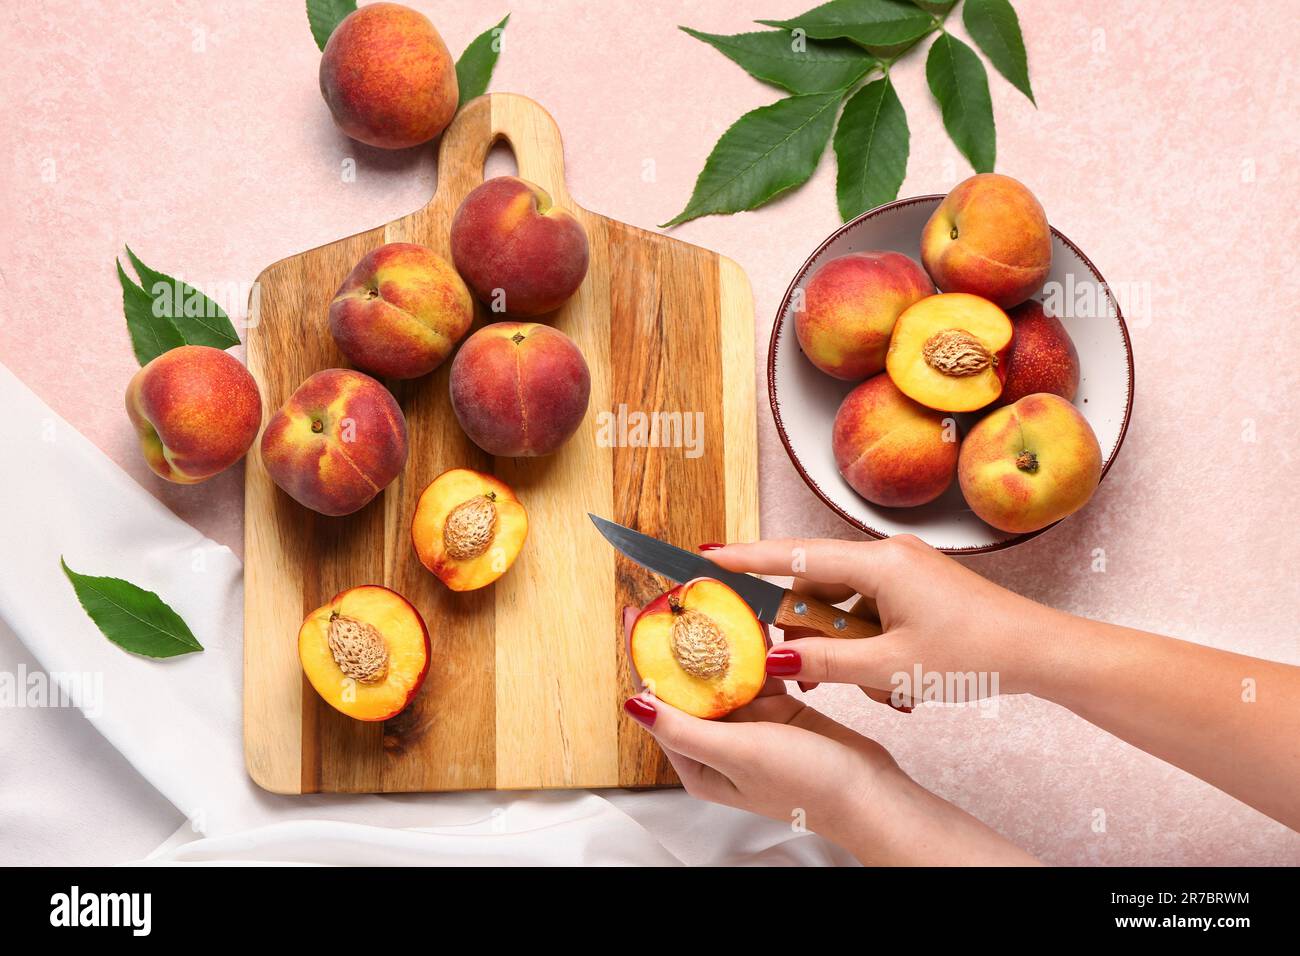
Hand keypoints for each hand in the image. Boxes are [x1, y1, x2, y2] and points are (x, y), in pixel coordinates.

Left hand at [621, 609, 1034, 864]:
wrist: (868, 794)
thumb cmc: (806, 786)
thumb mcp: (737, 754)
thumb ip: (683, 729)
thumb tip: (634, 704)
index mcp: (696, 762)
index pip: (658, 699)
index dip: (644, 655)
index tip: (637, 614)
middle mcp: (717, 743)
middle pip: (686, 682)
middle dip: (679, 640)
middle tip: (674, 598)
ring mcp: (748, 725)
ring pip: (722, 671)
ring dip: (717, 639)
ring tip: (708, 599)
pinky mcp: (777, 709)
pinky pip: (756, 669)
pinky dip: (753, 646)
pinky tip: (750, 618)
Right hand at [707, 535, 1063, 700]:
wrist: (1042, 652)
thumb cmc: (976, 653)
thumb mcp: (891, 668)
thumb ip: (826, 662)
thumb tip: (775, 659)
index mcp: (878, 563)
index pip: (795, 556)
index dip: (747, 558)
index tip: (707, 556)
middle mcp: (888, 556)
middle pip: (817, 583)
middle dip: (801, 625)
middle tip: (784, 661)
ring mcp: (905, 570)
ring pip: (844, 603)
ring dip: (842, 644)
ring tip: (863, 684)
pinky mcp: (918, 588)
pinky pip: (870, 610)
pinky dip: (866, 643)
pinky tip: (886, 681)